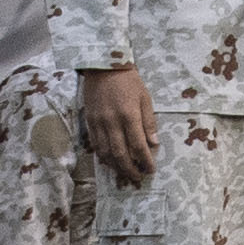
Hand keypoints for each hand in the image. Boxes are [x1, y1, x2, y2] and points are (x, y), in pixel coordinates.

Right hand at [80, 65, 156, 183]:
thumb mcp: (145, 98)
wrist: (103, 66)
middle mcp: (112, 122)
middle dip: (130, 170)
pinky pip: (96, 144)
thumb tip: (153, 144)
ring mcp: (99, 122)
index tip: (151, 170)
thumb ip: (149, 122)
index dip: (146, 161)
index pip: (138, 146)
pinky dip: (103, 156)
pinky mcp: (89, 121)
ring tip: (125, 173)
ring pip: (106, 153)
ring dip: (116, 167)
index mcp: (129, 116)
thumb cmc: (128, 81)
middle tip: (138, 178)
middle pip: (120, 154)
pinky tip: (110, 162)